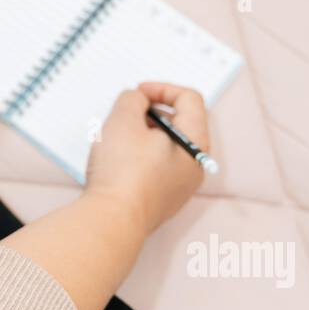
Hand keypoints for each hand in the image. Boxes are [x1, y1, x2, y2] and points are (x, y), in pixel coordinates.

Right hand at [85, 82, 209, 232]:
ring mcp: (180, 187)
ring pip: (166, 147)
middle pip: (179, 123)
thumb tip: (137, 102)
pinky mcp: (162, 202)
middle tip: (124, 116)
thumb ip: (132, 99)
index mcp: (195, 142)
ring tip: (116, 139)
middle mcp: (194, 166)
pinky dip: (139, 157)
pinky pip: (156, 169)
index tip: (137, 94)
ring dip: (142, 135)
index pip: (190, 99)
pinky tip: (116, 164)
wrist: (112, 221)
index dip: (162, 88)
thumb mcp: (123, 119)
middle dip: (150, 113)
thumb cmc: (122, 170)